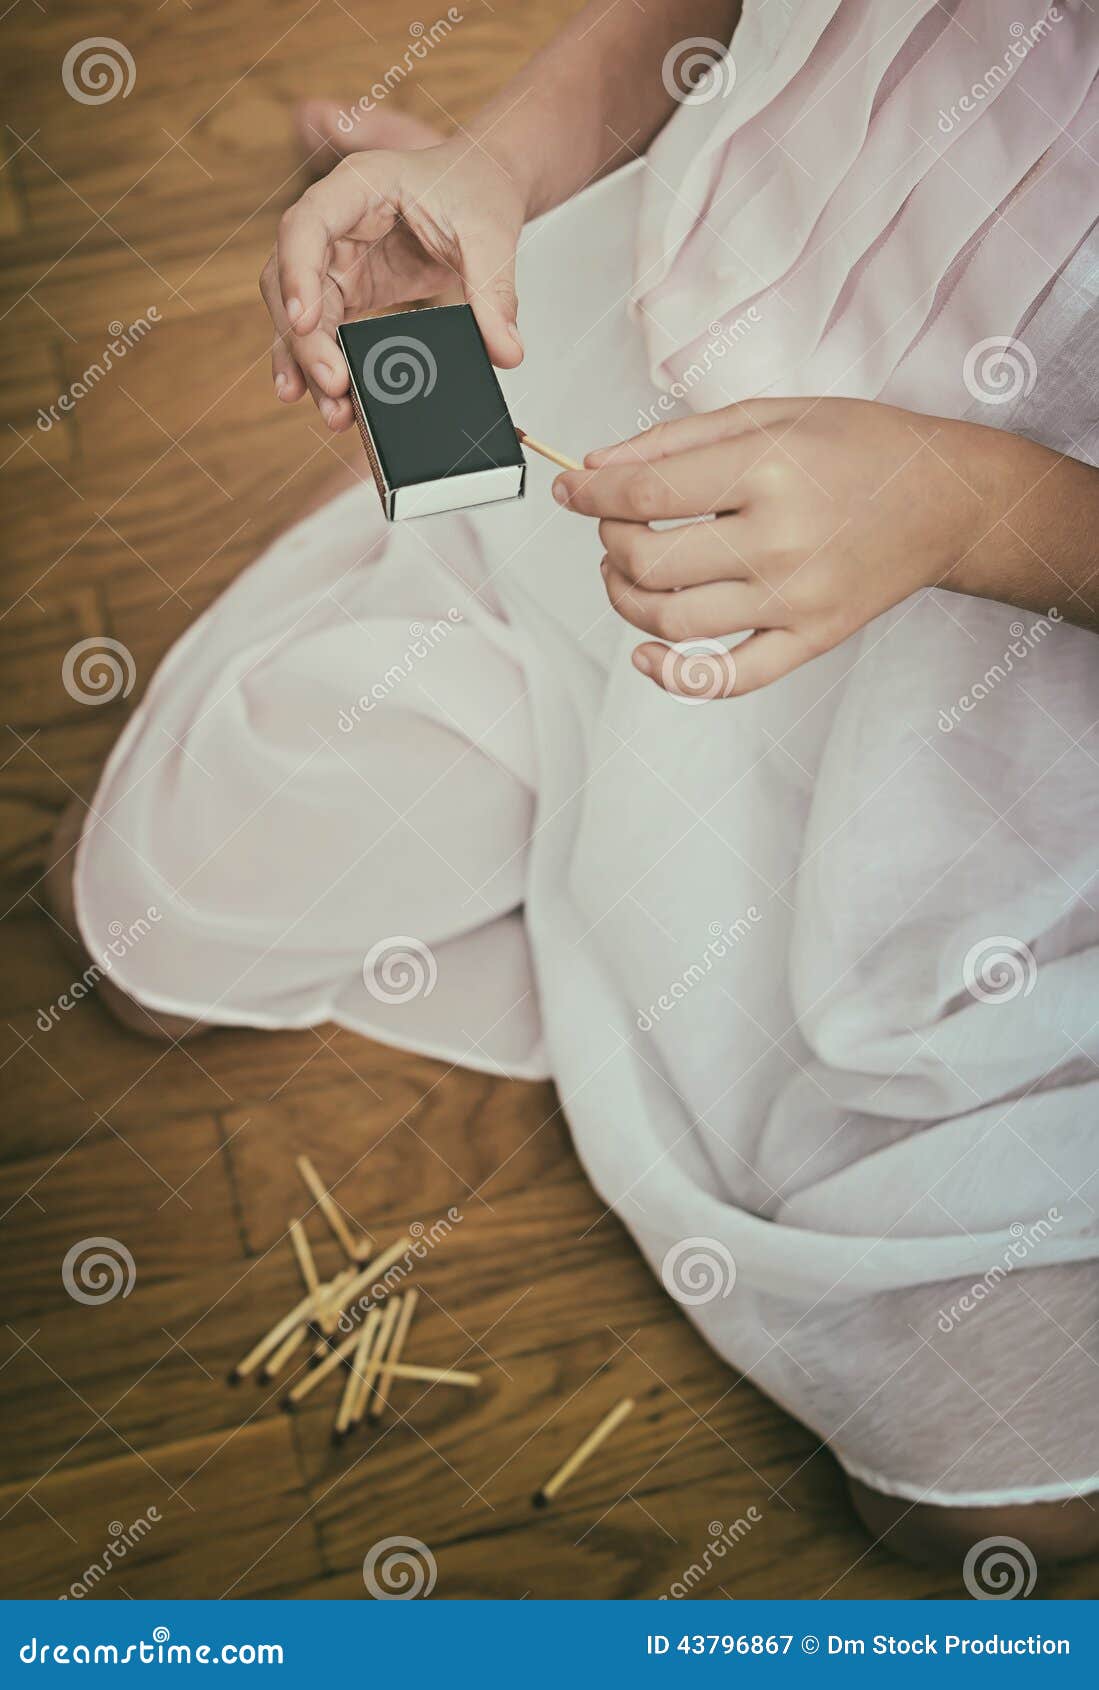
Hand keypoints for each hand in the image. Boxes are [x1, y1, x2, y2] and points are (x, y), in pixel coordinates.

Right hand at [260, 142, 525, 430]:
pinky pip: (324, 330)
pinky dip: (325, 364)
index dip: (297, 273)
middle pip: (293, 279)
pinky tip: (333, 401)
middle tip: (333, 386)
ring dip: (308, 362)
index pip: (306, 226)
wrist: (483, 187)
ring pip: (301, 312)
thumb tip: (506, 352)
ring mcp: (337, 259)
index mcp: (358, 187)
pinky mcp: (351, 290)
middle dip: (304, 338)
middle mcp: (335, 223)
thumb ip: (494, 292)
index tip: (305, 322)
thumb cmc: (476, 188)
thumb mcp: (490, 235)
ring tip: (333, 413)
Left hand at [553, 398, 1008, 696]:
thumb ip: (678, 440)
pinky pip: (727, 678)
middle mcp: (781, 540)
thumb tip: (597, 467)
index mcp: (769, 471)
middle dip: (609, 542)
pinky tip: (645, 652)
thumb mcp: (771, 414)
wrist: (945, 500)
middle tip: (612, 525)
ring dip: (624, 598)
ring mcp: (795, 600)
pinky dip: (672, 674)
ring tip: (625, 571)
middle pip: (649, 562)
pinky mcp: (809, 640)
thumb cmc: (860, 448)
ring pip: (671, 620)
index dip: (590, 496)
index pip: (647, 495)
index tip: (568, 490)